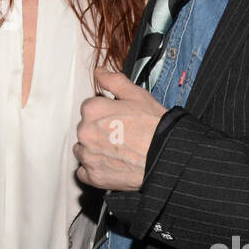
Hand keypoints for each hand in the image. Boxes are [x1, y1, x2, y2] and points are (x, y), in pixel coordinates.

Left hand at [74, 71, 166, 190]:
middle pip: (85, 129)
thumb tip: (99, 72)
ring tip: (118, 150)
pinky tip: (111, 164)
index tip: (117, 118)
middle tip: (121, 135)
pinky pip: (85, 172)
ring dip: (95, 149)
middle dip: (99, 131)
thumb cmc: (154, 126)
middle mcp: (85, 132)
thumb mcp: (137, 94)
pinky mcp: (94, 176)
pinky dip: (95, 169)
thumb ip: (113, 81)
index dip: (105, 113)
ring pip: (83, 150)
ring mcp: (88, 155)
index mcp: (92, 110)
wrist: (165, 156)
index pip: (89, 108)